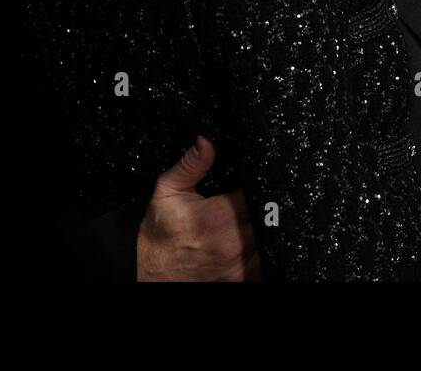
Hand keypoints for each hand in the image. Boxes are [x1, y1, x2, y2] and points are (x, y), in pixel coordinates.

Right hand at [136, 135, 259, 280]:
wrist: (151, 276)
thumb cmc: (160, 234)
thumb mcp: (168, 192)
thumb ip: (191, 164)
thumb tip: (207, 140)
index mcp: (217, 218)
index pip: (257, 191)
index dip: (260, 181)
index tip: (257, 176)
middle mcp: (232, 244)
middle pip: (268, 215)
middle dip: (264, 204)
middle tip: (254, 197)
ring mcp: (239, 266)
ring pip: (269, 238)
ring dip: (265, 226)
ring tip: (249, 218)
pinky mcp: (242, 280)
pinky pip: (265, 261)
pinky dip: (262, 249)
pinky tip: (250, 238)